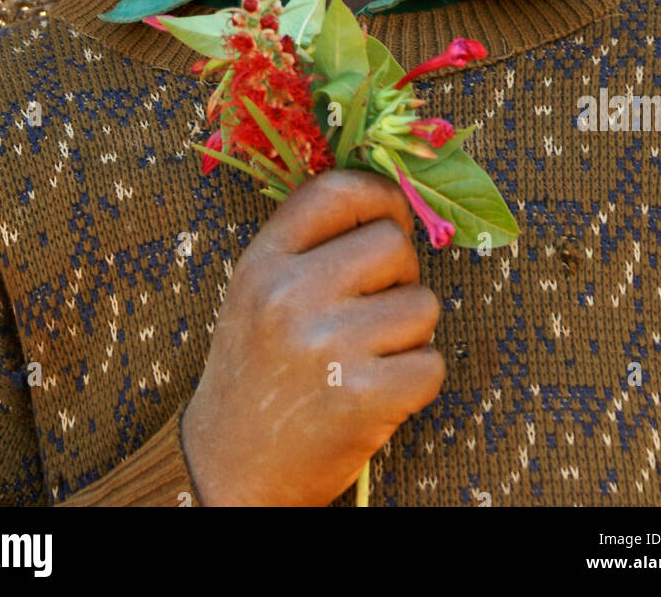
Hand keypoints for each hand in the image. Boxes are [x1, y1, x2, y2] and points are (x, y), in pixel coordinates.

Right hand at [180, 168, 443, 505]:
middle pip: (393, 244)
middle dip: (400, 273)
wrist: (229, 470)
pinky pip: (432, 362)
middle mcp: (290, 295)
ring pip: (423, 303)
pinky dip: (417, 380)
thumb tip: (390, 204)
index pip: (336, 190)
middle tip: (375, 306)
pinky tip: (379, 390)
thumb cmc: (256, 372)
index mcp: (262, 262)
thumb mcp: (256, 291)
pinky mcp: (363, 398)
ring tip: (370, 355)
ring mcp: (328, 346)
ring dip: (410, 331)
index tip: (391, 218)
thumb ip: (308, 244)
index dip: (379, 196)